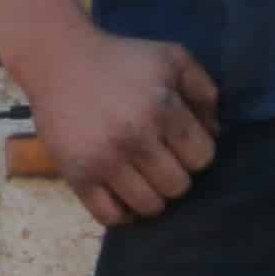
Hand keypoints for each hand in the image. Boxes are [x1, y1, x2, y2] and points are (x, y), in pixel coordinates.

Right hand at [16, 23, 219, 228]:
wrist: (58, 58)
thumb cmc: (120, 59)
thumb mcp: (170, 58)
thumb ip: (204, 90)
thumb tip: (216, 133)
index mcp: (161, 108)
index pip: (202, 158)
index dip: (196, 150)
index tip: (179, 140)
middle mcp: (134, 137)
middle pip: (178, 186)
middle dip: (174, 173)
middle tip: (159, 157)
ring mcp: (103, 161)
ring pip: (149, 207)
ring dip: (151, 195)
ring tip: (141, 175)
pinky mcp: (77, 176)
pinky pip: (111, 217)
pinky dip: (122, 212)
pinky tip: (122, 192)